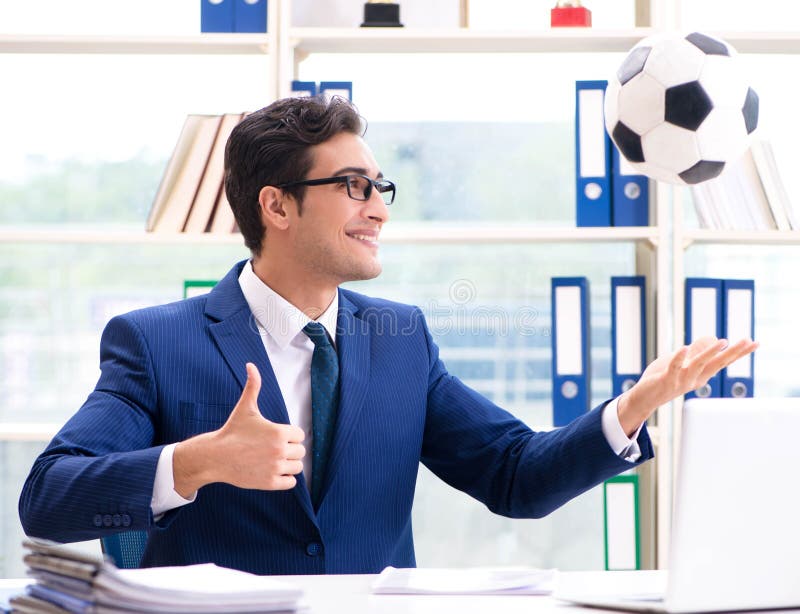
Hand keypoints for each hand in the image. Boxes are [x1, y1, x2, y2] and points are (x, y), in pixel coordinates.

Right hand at [173, 363, 305, 497]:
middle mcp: (280, 450)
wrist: (215, 456)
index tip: (276, 435)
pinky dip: (285, 478)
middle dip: (290, 449)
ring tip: (274, 459)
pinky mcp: (270, 482)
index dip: (289, 434)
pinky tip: (273, 471)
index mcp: (279, 432)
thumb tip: (251, 365)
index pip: (299, 435)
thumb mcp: (245, 407)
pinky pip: (291, 482)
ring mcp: (275, 468)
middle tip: (273, 448)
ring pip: (298, 467)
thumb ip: (253, 385)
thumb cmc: (232, 431)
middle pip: (300, 451)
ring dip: (289, 464)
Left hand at [617, 336, 758, 435]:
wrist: (644, 398)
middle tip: (749, 341)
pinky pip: (673, 367)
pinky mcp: (666, 379)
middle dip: (733, 353)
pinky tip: (684, 348)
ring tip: (722, 342)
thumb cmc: (665, 378)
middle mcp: (695, 378)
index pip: (723, 361)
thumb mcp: (683, 362)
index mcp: (701, 374)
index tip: (755, 342)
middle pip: (717, 363)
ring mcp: (681, 380)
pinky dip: (679, 359)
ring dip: (709, 353)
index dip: (738, 352)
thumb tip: (715, 339)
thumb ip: (698, 352)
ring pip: (698, 365)